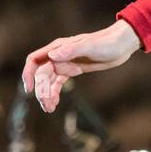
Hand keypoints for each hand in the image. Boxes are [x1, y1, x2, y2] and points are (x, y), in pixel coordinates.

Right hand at [22, 19, 141, 112]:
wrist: (121, 44)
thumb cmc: (107, 42)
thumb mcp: (90, 46)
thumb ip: (71, 50)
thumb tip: (52, 55)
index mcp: (58, 47)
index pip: (35, 60)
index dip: (29, 74)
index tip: (30, 89)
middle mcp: (59, 55)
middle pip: (42, 75)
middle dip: (42, 90)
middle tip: (47, 105)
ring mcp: (66, 63)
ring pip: (49, 81)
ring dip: (47, 94)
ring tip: (50, 109)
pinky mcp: (74, 70)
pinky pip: (59, 83)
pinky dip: (55, 93)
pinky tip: (55, 103)